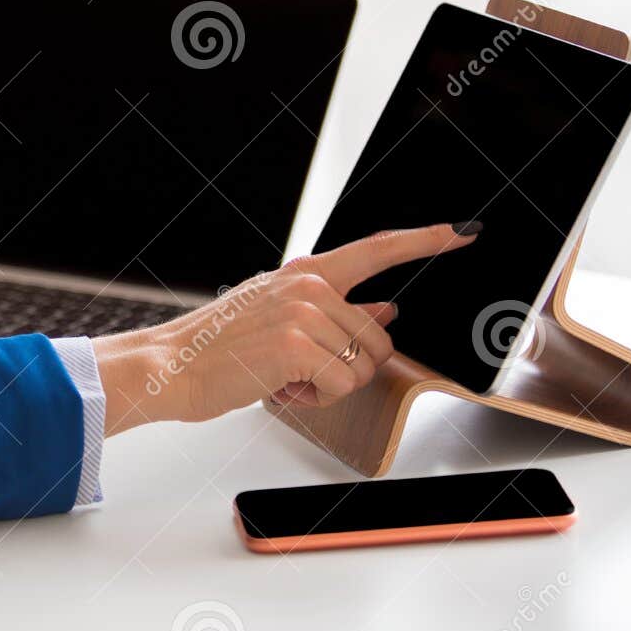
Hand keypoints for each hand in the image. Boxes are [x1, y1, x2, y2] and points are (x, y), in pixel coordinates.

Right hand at [92, 223, 479, 433]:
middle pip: (378, 339)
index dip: (425, 240)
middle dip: (348, 368)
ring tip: (282, 377)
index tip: (462, 231)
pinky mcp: (297, 344)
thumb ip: (335, 312)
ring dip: (327, 386)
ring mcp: (304, 312)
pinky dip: (314, 399)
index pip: (376, 249)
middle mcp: (308, 286)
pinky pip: (339, 386)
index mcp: (304, 274)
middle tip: (296, 371)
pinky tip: (279, 387)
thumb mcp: (279, 318)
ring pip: (361, 368)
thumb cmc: (216, 348)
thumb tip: (387, 309)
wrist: (169, 366)